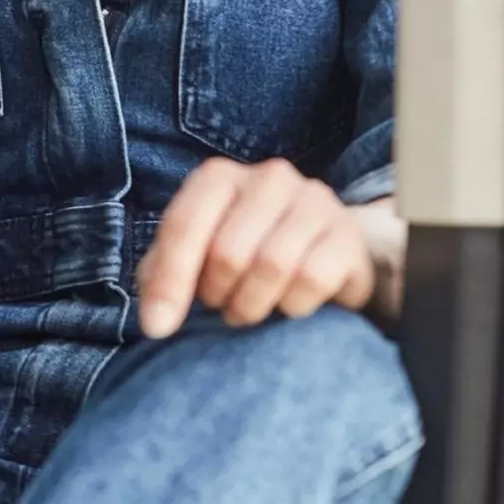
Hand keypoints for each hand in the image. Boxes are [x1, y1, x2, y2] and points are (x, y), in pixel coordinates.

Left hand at [137, 157, 395, 338]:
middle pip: (228, 252)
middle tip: (221, 306)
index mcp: (219, 176)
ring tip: (247, 310)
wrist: (320, 252)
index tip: (157, 327)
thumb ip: (163, 279)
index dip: (169, 281)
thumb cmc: (243, 254)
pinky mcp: (348, 234)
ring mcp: (314, 201)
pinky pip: (314, 278)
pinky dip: (293, 305)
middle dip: (217, 294)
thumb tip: (155, 323)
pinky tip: (287, 304)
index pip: (184, 225)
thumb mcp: (195, 257)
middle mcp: (268, 178)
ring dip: (253, 304)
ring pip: (273, 265)